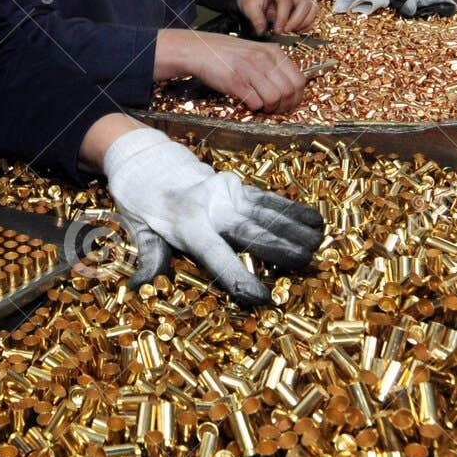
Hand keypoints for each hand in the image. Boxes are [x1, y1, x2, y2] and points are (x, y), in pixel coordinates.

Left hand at [102, 128, 322, 302]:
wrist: (148, 159)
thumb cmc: (141, 202)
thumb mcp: (137, 231)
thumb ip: (148, 259)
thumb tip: (138, 288)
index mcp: (188, 226)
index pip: (217, 257)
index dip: (239, 277)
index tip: (260, 297)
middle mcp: (214, 209)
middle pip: (254, 233)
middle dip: (282, 250)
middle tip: (308, 266)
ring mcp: (230, 194)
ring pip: (269, 214)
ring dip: (296, 230)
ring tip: (319, 247)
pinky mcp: (240, 185)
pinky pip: (271, 200)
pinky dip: (294, 210)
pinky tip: (316, 223)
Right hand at [156, 29, 304, 113]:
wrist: (203, 50)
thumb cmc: (230, 55)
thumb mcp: (258, 53)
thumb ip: (274, 66)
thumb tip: (290, 88)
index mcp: (274, 53)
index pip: (299, 80)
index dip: (297, 97)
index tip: (289, 103)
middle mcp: (264, 60)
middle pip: (289, 92)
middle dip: (285, 106)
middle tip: (276, 109)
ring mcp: (250, 71)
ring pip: (274, 98)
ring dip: (270, 109)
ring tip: (263, 107)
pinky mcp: (236, 82)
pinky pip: (255, 102)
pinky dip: (255, 108)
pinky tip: (250, 104)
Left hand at [230, 0, 319, 33]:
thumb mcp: (248, 5)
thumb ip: (255, 18)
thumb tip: (263, 32)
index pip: (285, 1)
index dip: (283, 18)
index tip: (277, 31)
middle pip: (305, 3)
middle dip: (297, 20)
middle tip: (286, 32)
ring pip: (312, 8)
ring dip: (305, 23)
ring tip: (292, 32)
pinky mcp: (300, 7)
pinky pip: (311, 15)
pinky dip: (307, 25)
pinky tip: (296, 32)